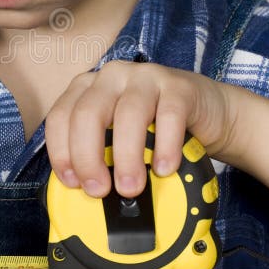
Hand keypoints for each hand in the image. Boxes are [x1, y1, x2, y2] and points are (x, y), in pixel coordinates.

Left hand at [45, 60, 236, 198]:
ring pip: (128, 114)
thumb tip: (84, 192)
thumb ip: (99, 154)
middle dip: (88, 157)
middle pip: (88, 114)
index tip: (72, 183)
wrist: (206, 111)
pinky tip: (164, 168)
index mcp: (87, 87)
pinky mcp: (179, 85)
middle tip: (99, 190)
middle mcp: (111, 76)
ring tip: (130, 188)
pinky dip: (165, 146)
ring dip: (126, 157)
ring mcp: (145, 76)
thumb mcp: (117, 137)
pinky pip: (169, 115)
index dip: (61, 152)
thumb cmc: (153, 128)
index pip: (61, 116)